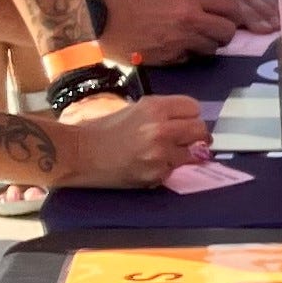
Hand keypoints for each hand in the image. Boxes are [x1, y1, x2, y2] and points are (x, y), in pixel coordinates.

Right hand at [51, 95, 213, 187]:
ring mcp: (161, 154)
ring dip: (184, 154)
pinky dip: (168, 169)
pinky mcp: (157, 174)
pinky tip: (151, 165)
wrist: (80, 154)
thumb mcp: (136, 109)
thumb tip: (189, 120)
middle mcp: (162, 129)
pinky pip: (176, 170)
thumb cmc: (104, 129)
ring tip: (166, 153)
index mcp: (155, 107)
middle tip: (184, 139)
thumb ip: (164, 113)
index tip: (184, 120)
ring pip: (194, 153)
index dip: (190, 115)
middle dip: (195, 134)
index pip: (194, 107)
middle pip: (201, 130)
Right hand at [97, 0, 264, 65]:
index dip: (233, 13)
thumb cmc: (132, 1)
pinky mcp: (170, 57)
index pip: (229, 4)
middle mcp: (189, 17)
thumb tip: (211, 9)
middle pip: (227, 30)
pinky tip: (175, 49)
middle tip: (215, 34)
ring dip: (207, 47)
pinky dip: (187, 56)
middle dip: (224, 34)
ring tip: (193, 42)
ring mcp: (181, 39)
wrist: (103, 19)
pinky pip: (191, 59)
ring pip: (212, 49)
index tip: (230, 18)